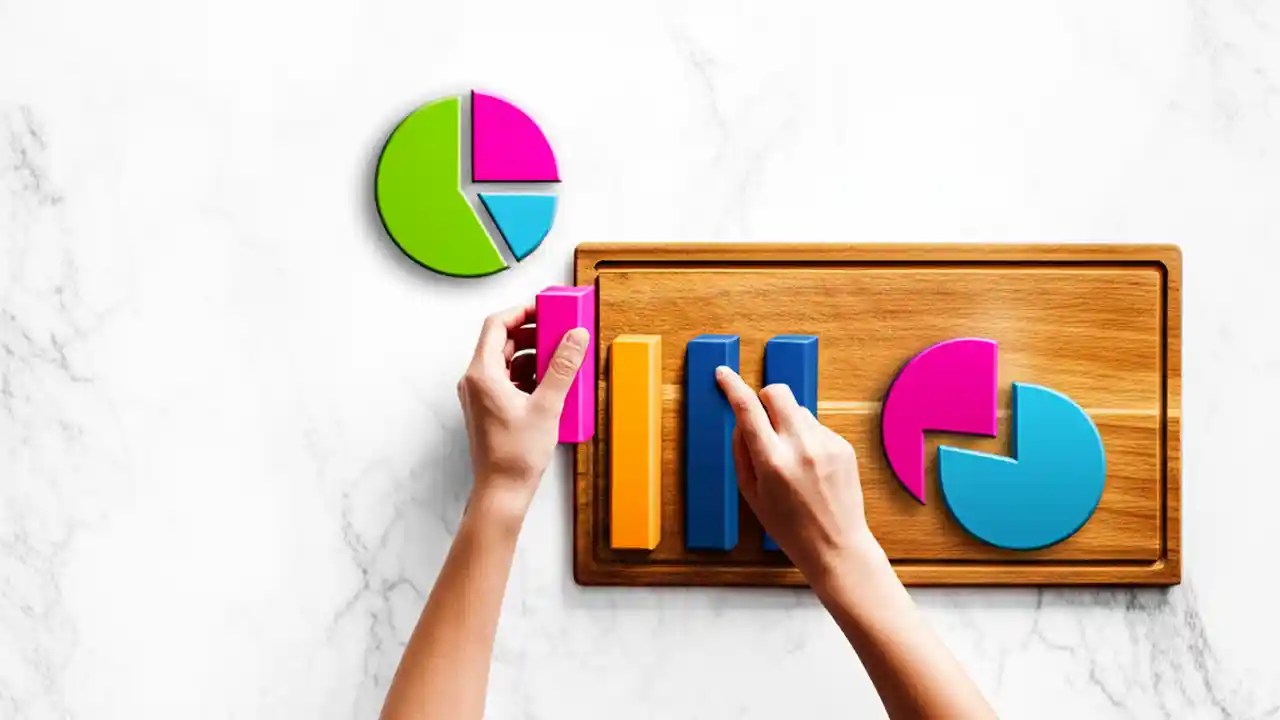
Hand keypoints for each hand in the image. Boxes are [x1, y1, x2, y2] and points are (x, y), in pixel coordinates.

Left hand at [457, 303, 588, 523]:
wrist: (502, 491)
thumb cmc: (515, 456)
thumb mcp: (548, 406)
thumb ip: (563, 367)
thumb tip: (575, 337)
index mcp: (482, 374)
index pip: (497, 325)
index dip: (521, 312)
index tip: (545, 309)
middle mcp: (475, 381)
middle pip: (502, 342)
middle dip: (532, 334)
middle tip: (558, 332)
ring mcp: (480, 396)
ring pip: (506, 361)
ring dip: (532, 356)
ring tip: (559, 360)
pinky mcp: (489, 408)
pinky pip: (507, 380)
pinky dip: (528, 375)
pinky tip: (550, 384)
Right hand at [715, 366, 882, 584]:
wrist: (835, 544)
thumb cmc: (789, 527)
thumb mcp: (751, 494)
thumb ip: (742, 453)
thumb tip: (742, 421)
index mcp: (772, 461)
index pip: (747, 408)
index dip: (732, 386)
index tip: (724, 373)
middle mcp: (800, 446)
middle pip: (777, 392)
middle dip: (764, 398)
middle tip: (762, 420)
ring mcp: (825, 443)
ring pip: (798, 410)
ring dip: (787, 422)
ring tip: (791, 458)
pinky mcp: (842, 445)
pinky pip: (817, 426)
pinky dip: (808, 438)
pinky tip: (811, 467)